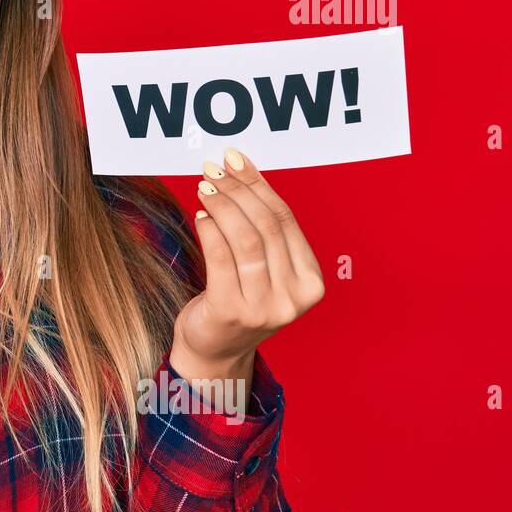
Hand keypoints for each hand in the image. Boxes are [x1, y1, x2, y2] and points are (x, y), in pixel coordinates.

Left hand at [171, 148, 323, 377]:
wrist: (215, 351)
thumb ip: (262, 230)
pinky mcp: (232, 311)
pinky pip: (221, 258)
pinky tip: (201, 215)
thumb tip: (241, 169)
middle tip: (213, 169)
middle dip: (238, 190)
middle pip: (266, 226)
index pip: (285, 220)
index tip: (236, 160)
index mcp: (311, 282)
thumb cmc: (238, 300)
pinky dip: (210, 230)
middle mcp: (294, 297)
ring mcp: (265, 307)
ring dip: (222, 205)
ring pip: (245, 239)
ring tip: (204, 187)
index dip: (259, 185)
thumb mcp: (264, 269)